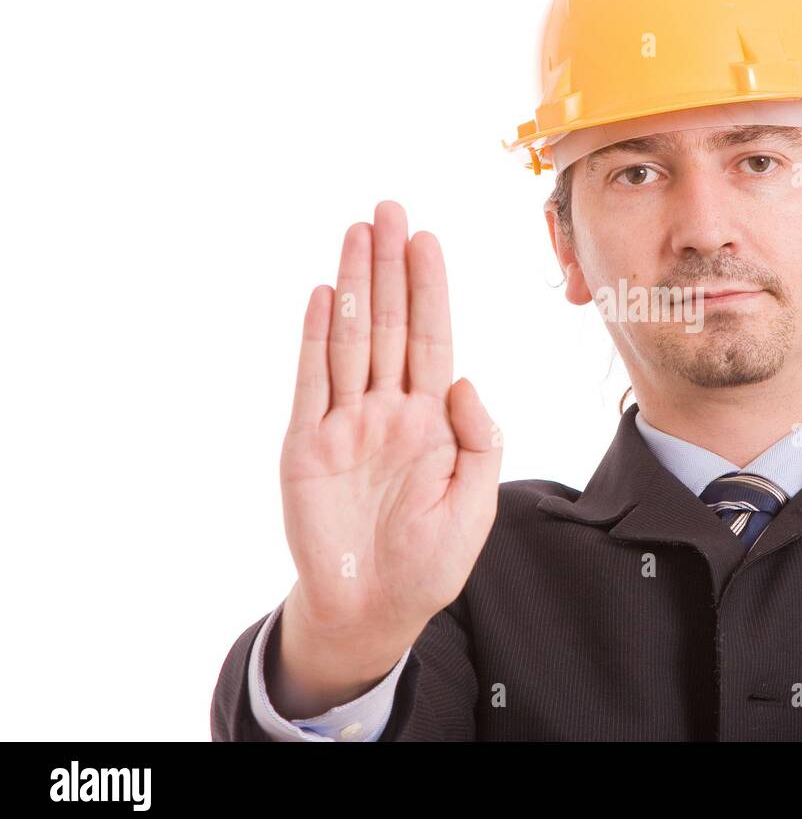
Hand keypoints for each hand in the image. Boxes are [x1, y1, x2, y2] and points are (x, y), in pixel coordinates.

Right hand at [279, 201, 502, 652]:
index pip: (431, 338)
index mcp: (431, 420)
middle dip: (389, 266)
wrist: (373, 610)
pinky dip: (313, 339)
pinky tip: (319, 295)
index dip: (429, 289)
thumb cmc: (429, 562)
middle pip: (387, 323)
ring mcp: (344, 424)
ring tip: (356, 232)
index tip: (428, 240)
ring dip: (351, 285)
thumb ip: (479, 440)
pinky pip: (311, 383)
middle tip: (388, 208)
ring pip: (349, 340)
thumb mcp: (475, 503)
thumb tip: (465, 380)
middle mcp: (387, 410)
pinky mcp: (306, 447)